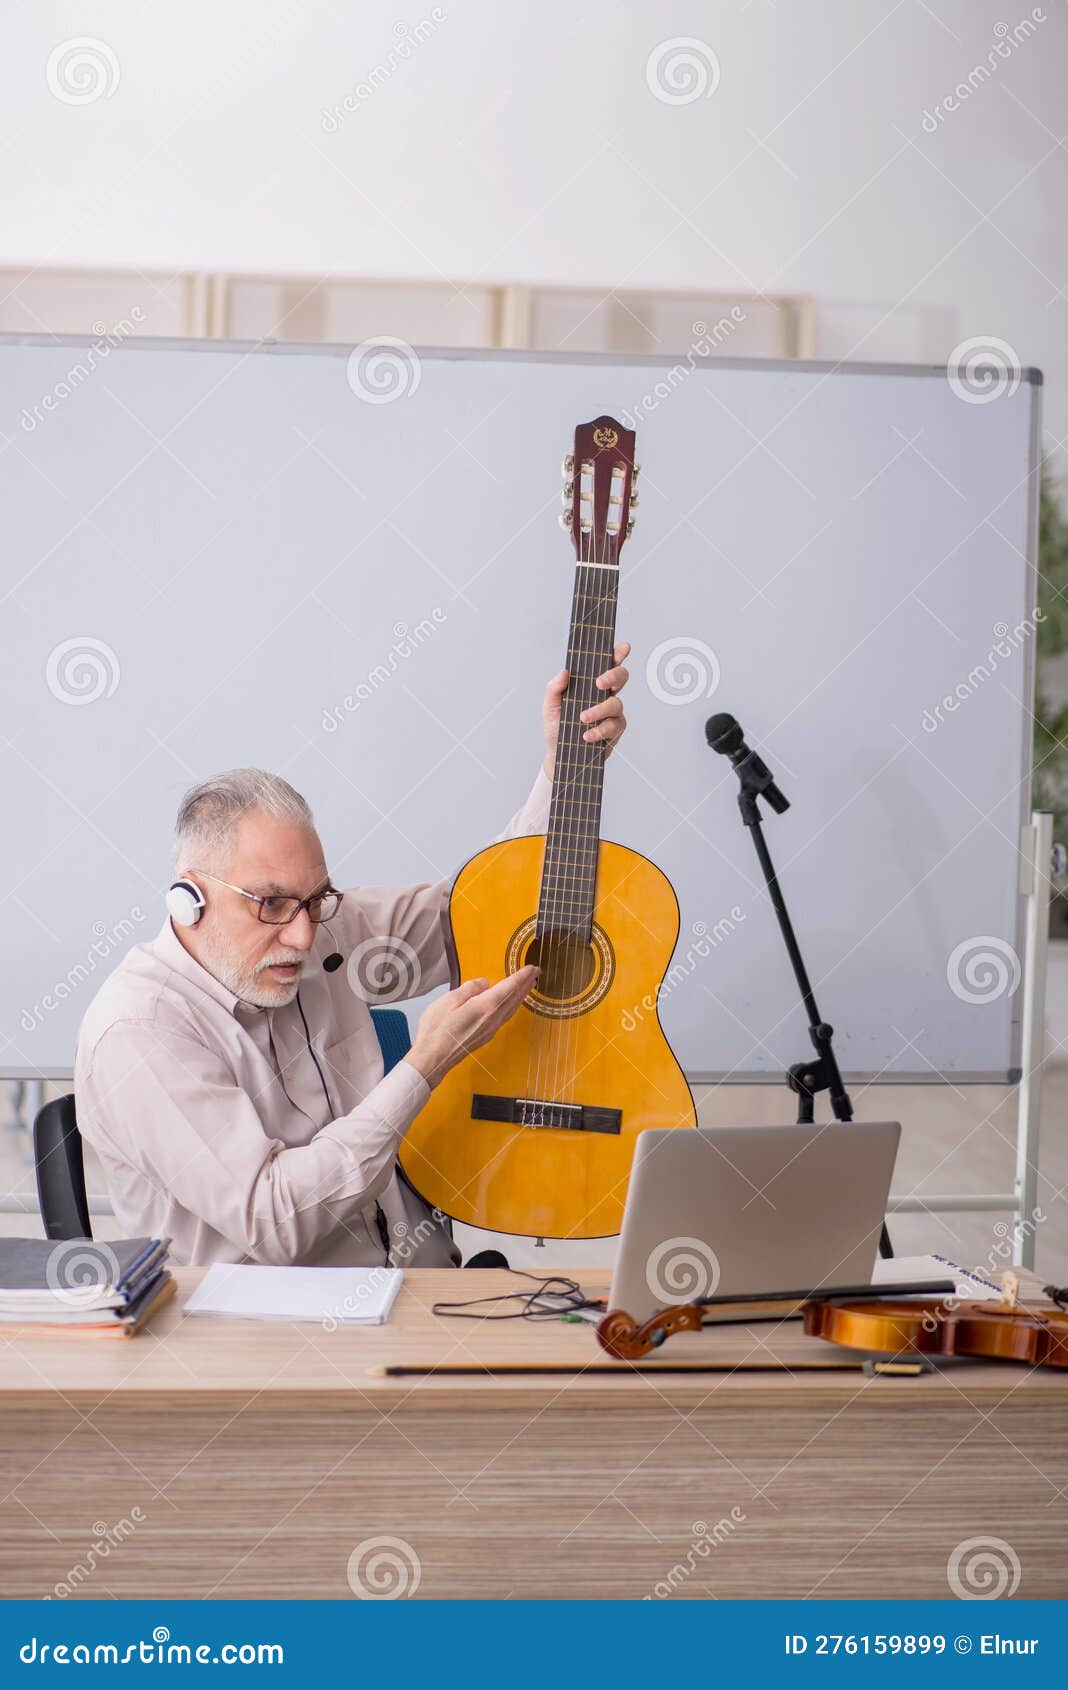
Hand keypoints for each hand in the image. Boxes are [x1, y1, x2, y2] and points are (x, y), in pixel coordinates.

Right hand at [407, 965, 538, 1089]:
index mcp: (485, 1007)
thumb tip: (484, 984)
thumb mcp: (449, 1000)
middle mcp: (493, 1019)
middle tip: (535, 972)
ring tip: (528, 985)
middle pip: (514, 998)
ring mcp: (491, 1029)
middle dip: (526, 984)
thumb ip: (469, 989)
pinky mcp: (486, 1036)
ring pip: (512, 1009)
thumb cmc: (437, 1030)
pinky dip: (513, 1005)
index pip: (509, 988)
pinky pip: (505, 1016)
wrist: (433, 1059)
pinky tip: (511, 1004)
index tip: (532, 968)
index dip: (521, 976)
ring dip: (521, 995)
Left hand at [542, 639, 630, 779]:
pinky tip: (587, 735)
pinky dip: (600, 730)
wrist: (558, 754)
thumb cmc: (556, 726)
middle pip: (621, 677)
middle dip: (613, 676)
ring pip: (616, 704)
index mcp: (590, 685)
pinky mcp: (615, 731)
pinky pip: (614, 726)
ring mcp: (612, 713)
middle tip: (599, 683)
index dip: (617, 654)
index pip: (606, 665)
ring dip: (599, 710)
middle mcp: (605, 695)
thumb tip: (564, 671)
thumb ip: (554, 688)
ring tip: (582, 718)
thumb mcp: (549, 705)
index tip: (622, 648)